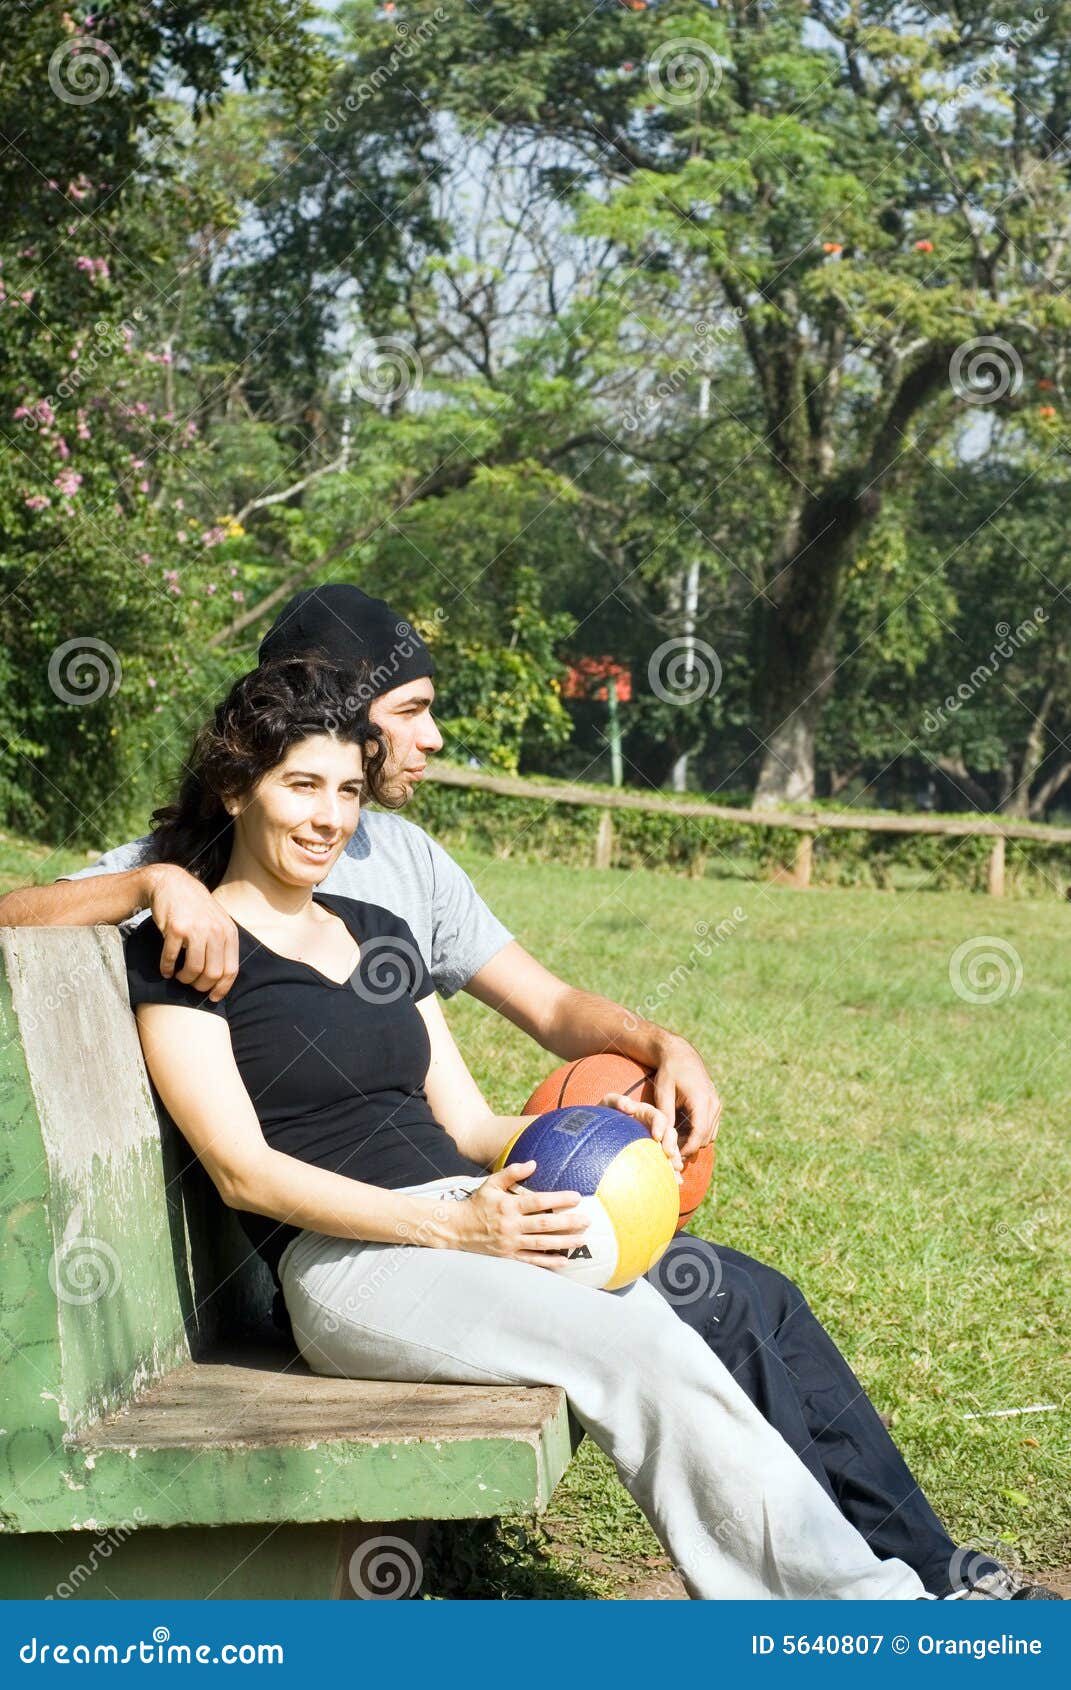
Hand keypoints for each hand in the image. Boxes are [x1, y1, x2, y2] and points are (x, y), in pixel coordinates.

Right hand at [143, 863, 239, 1001]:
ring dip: (184, 979)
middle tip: (191, 983)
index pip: (231, 970)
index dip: (222, 988)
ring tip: (179, 976)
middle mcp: (216, 931)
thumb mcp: (217, 922)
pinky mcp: (176, 928)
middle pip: (212, 974)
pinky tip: (165, 969)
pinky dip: (167, 968)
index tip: (212, 998)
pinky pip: (172, 958)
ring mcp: (196, 929)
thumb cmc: (195, 909)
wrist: (172, 884)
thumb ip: (222, 945)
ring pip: (194, 969)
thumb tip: (221, 979)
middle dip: (200, 986)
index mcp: (229, 932)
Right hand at [445, 1161, 590, 1268]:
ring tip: (582, 1240)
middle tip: (587, 1221)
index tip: (577, 1197)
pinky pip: (531, 1260)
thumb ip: (512, 1172)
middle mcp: (511, 1225)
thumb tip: (533, 1163)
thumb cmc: (478, 1203)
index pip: (538, 1201)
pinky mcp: (508, 1256)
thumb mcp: (491, 1183)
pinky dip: (548, 1262)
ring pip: (542, 1244)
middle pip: (544, 1224)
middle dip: (568, 1222)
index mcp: (508, 1205)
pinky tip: (563, 1261)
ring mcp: (510, 1243)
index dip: (559, 1199)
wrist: (457, 1228)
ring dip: (564, 1243)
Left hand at [601, 1091, 682, 1179]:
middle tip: (669, 1155)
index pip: (658, 1117)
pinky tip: (676, 1181)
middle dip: (671, 1144)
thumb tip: (629, 1106)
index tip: (656, 1137)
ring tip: (676, 1169)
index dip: (660, 1126)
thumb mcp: (607, 1104)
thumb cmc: (601, 1116)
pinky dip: (671, 1172)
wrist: (596, 1133)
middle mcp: (652, 1128)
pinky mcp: (652, 1156)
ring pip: (670, 1149)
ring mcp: (653, 1143)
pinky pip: (665, 1163)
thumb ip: (616, 1100)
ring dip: (675, 1159)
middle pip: (668, 1134)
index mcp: (645, 1113)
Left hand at [649, 1037, 721, 1159]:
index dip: (687, 1149)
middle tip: (670, 1152)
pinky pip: (711, 1127)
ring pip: (710, 1134)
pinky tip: (682, 1132)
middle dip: (689, 1148)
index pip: (699, 1134)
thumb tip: (660, 1138)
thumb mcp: (663, 1092)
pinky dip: (699, 1134)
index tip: (673, 1156)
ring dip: (694, 1141)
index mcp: (702, 1100)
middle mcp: (714, 1104)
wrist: (680, 1054)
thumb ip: (664, 1116)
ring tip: (674, 1142)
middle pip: (705, 1137)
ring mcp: (717, 1104)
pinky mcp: (715, 1105)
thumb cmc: (669, 1072)